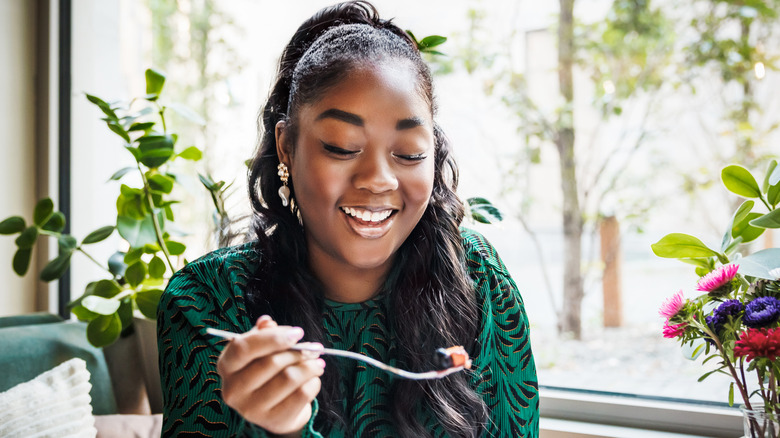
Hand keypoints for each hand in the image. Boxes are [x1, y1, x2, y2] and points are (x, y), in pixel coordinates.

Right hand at [217, 315, 324, 434]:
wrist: (275, 408)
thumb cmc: (266, 371)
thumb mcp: (261, 350)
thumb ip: (263, 333)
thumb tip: (267, 322)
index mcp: (227, 365)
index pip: (243, 348)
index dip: (273, 338)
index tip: (298, 332)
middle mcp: (233, 389)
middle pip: (271, 363)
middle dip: (298, 352)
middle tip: (314, 348)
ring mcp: (251, 408)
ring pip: (289, 378)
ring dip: (310, 366)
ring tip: (317, 362)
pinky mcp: (272, 420)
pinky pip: (301, 394)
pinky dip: (313, 382)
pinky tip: (313, 378)